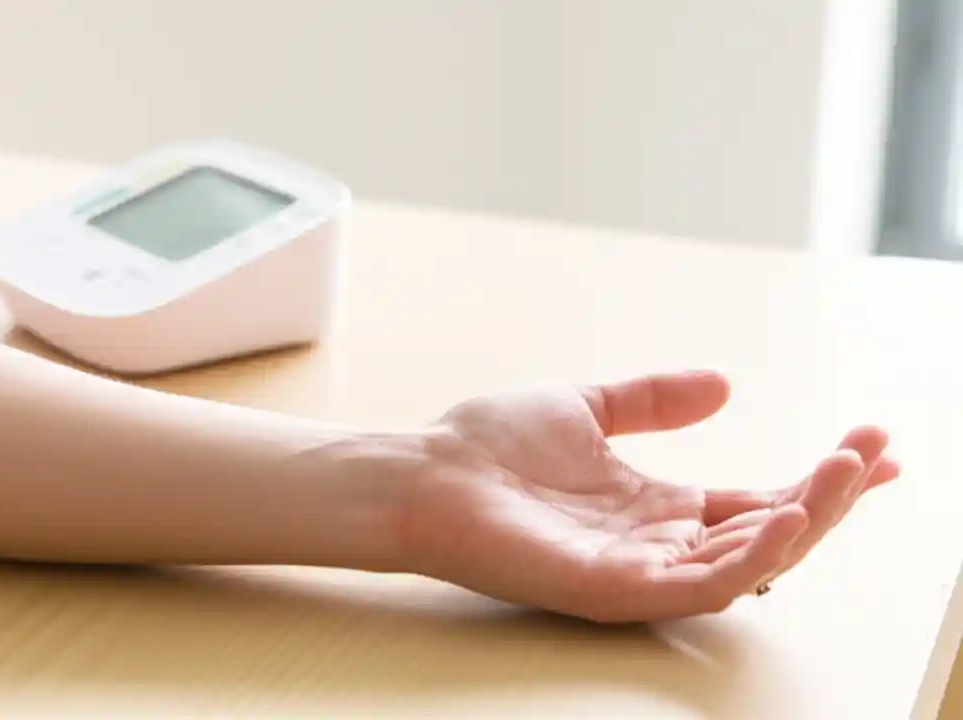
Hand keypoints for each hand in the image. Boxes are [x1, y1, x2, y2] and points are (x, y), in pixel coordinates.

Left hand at [399, 370, 898, 622]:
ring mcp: (636, 570)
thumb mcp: (587, 407)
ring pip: (746, 564)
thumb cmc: (488, 446)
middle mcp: (655, 544)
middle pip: (765, 532)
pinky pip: (696, 587)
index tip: (875, 445)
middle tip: (877, 452)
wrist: (422, 470)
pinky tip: (785, 516)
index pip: (757, 501)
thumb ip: (652, 400)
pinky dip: (748, 558)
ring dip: (806, 522)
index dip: (818, 478)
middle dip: (830, 496)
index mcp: (655, 506)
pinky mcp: (610, 588)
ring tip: (848, 473)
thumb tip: (724, 383)